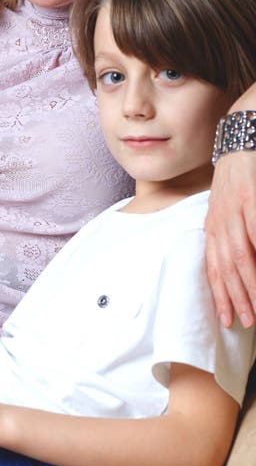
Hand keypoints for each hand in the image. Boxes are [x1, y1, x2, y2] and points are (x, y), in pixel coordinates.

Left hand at [206, 150, 255, 327]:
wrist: (241, 143)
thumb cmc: (239, 181)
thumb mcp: (228, 210)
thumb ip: (233, 236)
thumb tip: (242, 265)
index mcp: (213, 227)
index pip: (214, 267)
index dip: (220, 295)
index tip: (226, 319)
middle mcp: (220, 222)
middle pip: (226, 267)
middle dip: (235, 298)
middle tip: (244, 322)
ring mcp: (235, 211)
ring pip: (241, 255)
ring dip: (249, 284)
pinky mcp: (250, 199)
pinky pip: (255, 231)